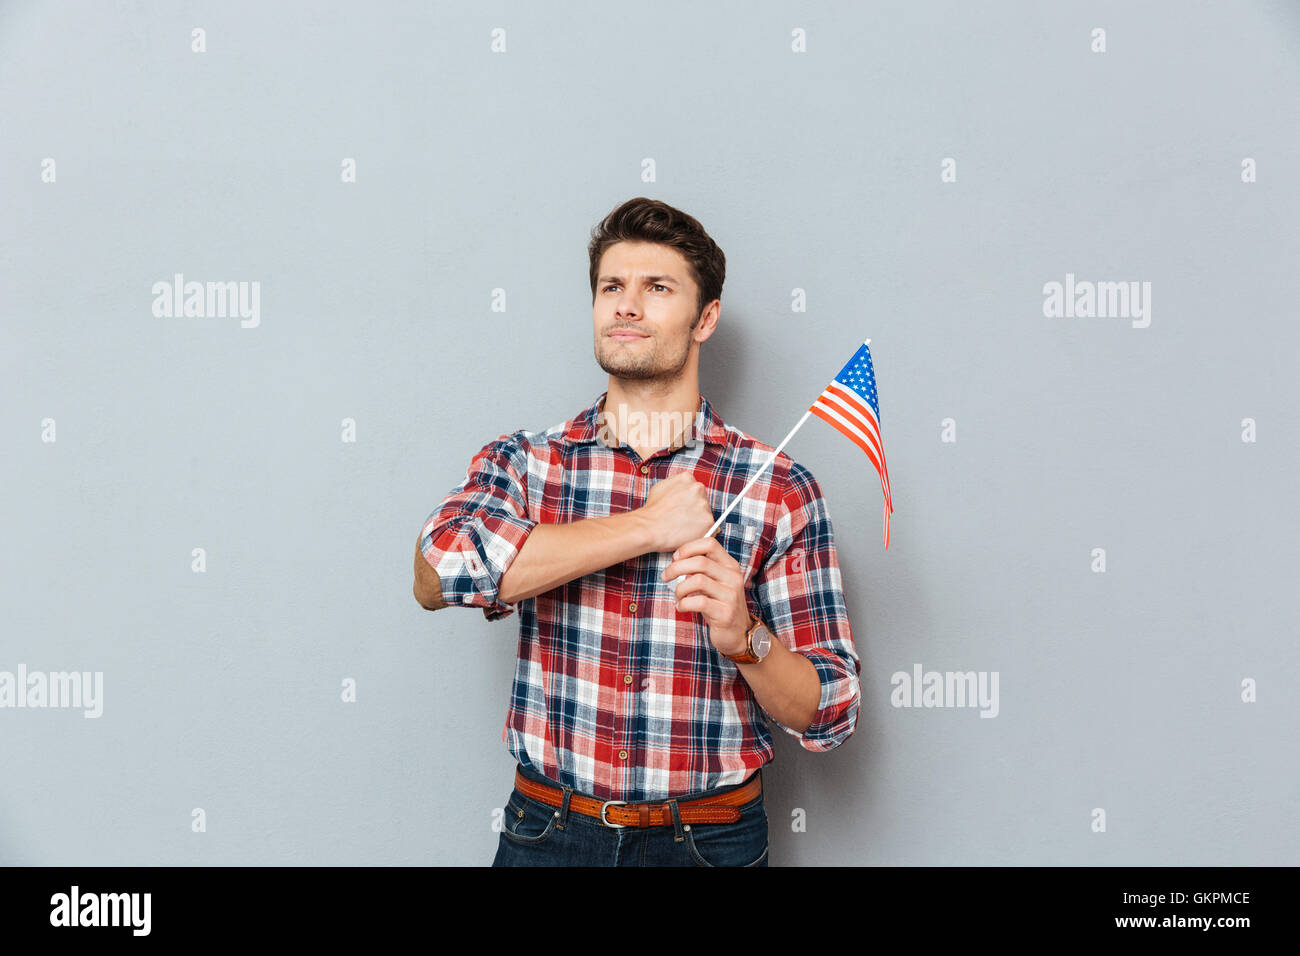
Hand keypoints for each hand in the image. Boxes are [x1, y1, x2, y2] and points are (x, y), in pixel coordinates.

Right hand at [638, 472, 715, 552]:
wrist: (648, 528)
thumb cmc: (651, 511)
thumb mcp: (661, 487)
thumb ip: (677, 486)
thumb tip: (685, 491)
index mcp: (687, 478)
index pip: (695, 489)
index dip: (688, 501)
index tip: (681, 509)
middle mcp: (698, 488)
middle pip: (703, 500)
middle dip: (695, 510)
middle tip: (681, 519)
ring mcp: (704, 504)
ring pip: (706, 514)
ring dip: (698, 521)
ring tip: (681, 526)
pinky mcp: (708, 520)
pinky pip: (710, 528)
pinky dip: (701, 532)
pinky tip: (687, 533)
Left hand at [662, 535, 749, 656]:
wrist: (737, 633)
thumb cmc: (719, 605)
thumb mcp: (715, 583)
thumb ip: (702, 569)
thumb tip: (677, 559)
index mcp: (730, 566)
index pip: (710, 544)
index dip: (688, 548)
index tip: (675, 558)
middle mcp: (733, 577)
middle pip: (700, 561)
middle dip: (676, 568)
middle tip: (666, 577)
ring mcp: (730, 595)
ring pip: (697, 580)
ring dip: (680, 589)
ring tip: (678, 596)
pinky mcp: (724, 613)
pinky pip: (697, 602)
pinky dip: (683, 603)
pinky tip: (681, 607)